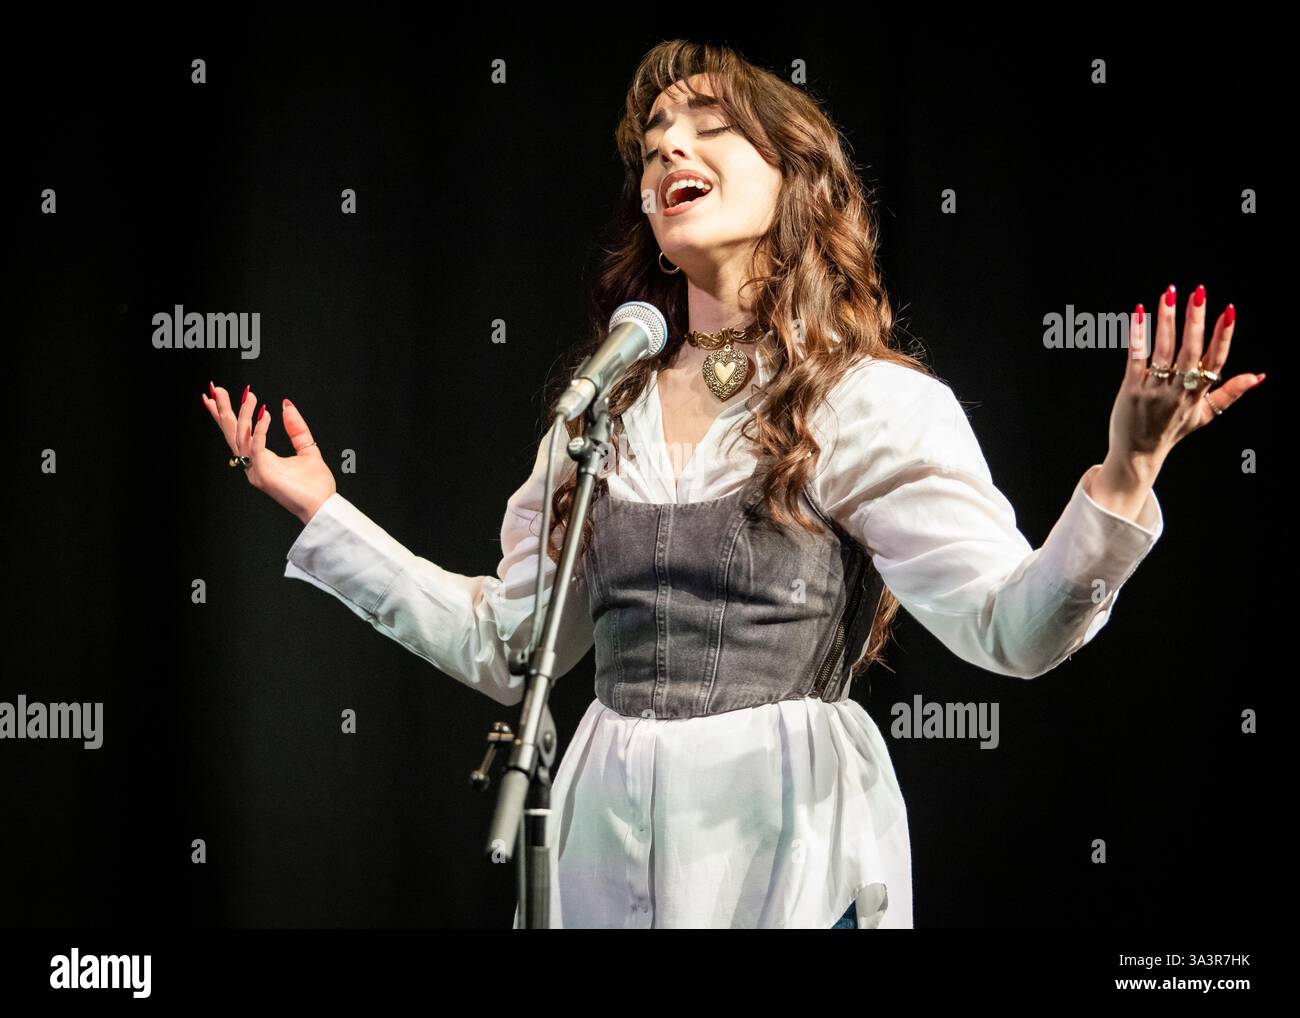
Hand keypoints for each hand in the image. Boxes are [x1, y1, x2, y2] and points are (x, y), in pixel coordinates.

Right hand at [200, 382, 336, 524]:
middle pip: (232, 433)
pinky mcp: (263, 475)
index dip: (226, 414)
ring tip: (250, 395)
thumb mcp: (308, 449)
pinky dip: (260, 430)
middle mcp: (253, 464)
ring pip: (242, 437)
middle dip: (223, 410)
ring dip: (245, 414)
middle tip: (216, 388)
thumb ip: (296, 428)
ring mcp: (255, 471)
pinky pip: (257, 448)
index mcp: (261, 458)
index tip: (214, 396)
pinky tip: (266, 414)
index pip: (239, 433)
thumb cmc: (316, 485)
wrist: (324, 506)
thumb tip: (286, 405)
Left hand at [1106, 283, 1263, 484]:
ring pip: (1163, 351)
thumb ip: (1230, 393)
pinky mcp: (1131, 390)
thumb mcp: (1205, 414)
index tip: (1229, 311)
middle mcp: (1178, 391)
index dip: (1223, 336)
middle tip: (1198, 293)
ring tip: (1169, 293)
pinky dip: (1138, 335)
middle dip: (1195, 321)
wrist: (1137, 454)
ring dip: (1167, 320)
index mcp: (1198, 394)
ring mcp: (1153, 390)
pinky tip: (1139, 312)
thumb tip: (1259, 376)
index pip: (1215, 361)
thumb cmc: (1172, 430)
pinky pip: (1136, 358)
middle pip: (1190, 352)